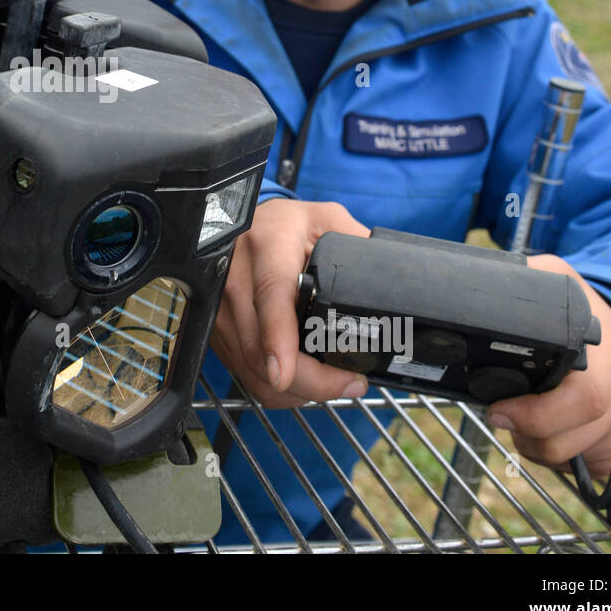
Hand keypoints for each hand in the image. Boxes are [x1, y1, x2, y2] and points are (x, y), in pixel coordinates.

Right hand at [211, 198, 370, 408]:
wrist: (242, 223)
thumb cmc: (289, 224)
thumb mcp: (326, 220)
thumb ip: (356, 244)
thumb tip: (394, 278)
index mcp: (267, 244)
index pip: (269, 294)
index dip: (276, 337)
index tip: (283, 373)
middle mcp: (234, 277)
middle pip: (258, 348)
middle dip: (308, 382)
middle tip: (352, 385)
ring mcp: (219, 307)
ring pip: (251, 369)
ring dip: (294, 390)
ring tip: (336, 385)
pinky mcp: (216, 328)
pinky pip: (243, 371)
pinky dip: (276, 388)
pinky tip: (304, 381)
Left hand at [488, 254, 610, 477]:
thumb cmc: (578, 306)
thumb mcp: (551, 279)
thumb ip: (517, 281)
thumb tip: (469, 289)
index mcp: (604, 346)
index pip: (582, 399)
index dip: (534, 416)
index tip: (499, 410)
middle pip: (571, 440)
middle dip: (527, 437)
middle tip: (504, 417)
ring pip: (577, 458)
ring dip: (540, 448)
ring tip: (525, 420)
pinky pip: (592, 467)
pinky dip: (562, 458)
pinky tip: (552, 431)